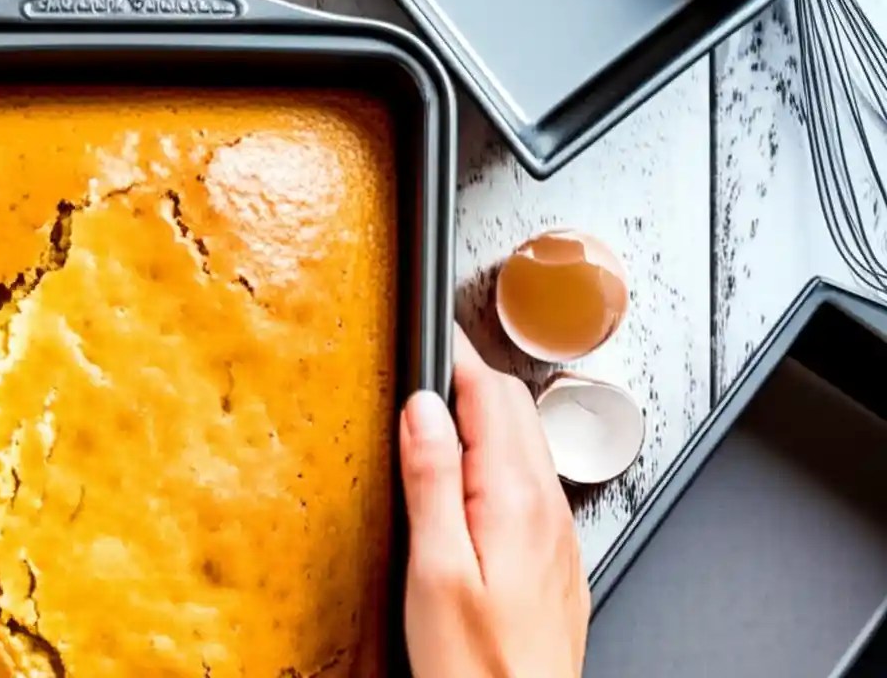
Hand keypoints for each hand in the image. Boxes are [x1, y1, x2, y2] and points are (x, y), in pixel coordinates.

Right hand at [400, 326, 588, 677]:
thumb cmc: (477, 664)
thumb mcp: (435, 569)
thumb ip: (431, 480)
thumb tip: (423, 409)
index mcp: (516, 497)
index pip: (492, 395)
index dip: (458, 356)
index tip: (429, 333)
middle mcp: (547, 505)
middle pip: (515, 409)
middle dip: (471, 376)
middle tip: (426, 363)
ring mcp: (555, 530)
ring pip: (525, 442)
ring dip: (485, 413)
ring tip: (437, 410)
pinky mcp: (552, 554)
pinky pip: (529, 480)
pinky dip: (496, 454)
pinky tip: (466, 475)